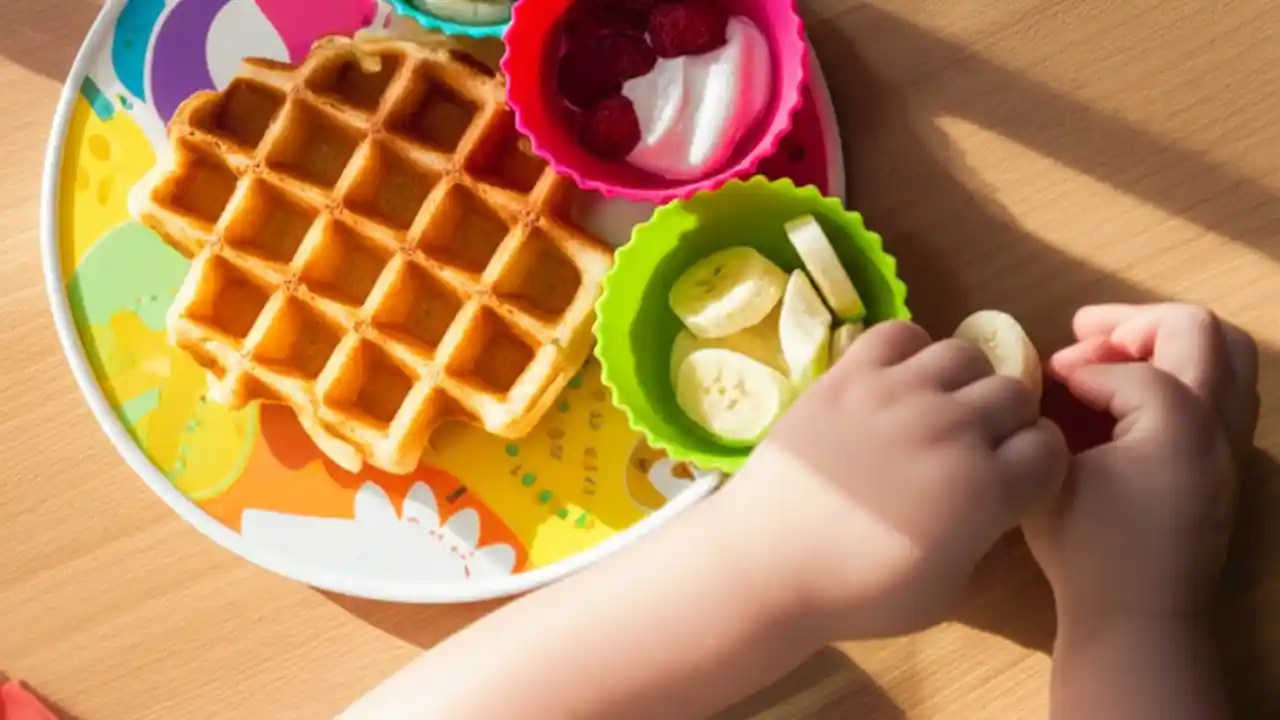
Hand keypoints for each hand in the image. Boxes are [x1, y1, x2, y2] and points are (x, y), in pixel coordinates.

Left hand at [719, 321, 1068, 638]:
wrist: (767, 564)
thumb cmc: (858, 592)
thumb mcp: (948, 590)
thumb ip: (987, 535)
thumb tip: (997, 497)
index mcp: (985, 491)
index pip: (1049, 449)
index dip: (1037, 463)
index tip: (1015, 473)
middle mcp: (951, 430)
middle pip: (1014, 394)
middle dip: (1007, 419)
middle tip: (977, 441)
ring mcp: (897, 395)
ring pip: (964, 354)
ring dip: (963, 381)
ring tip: (938, 407)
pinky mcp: (847, 376)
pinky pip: (899, 334)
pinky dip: (909, 351)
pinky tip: (898, 382)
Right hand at [1025, 303, 1258, 624]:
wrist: (1138, 619)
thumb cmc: (1087, 550)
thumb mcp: (1051, 474)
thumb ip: (1048, 416)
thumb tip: (1054, 383)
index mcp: (1177, 422)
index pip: (1127, 363)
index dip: (1080, 364)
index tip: (1048, 383)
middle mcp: (1218, 424)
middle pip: (1197, 330)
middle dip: (1133, 323)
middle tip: (1084, 336)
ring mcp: (1232, 445)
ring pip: (1230, 354)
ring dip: (1170, 340)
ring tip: (1119, 354)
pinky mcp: (1229, 465)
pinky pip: (1229, 389)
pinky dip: (1190, 371)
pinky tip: (1143, 395)